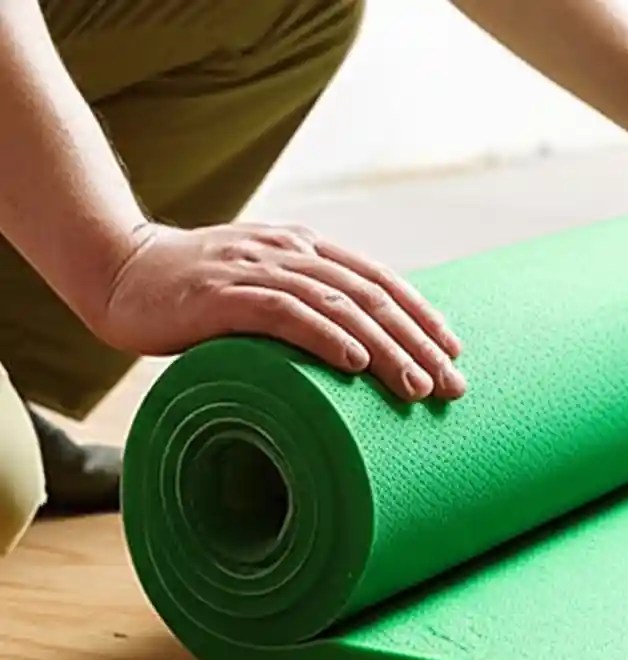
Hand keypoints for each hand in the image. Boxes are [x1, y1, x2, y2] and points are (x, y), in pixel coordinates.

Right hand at [95, 222, 465, 402]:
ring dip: (386, 349)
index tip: (454, 352)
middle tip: (451, 386)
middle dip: (418, 343)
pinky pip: (287, 314)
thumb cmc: (196, 293)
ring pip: (340, 307)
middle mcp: (292, 252)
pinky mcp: (225, 293)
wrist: (118, 271)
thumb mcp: (263, 289)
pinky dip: (327, 338)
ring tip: (417, 387)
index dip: (422, 315)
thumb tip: (358, 358)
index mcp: (308, 249)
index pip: (380, 281)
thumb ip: (305, 307)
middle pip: (372, 297)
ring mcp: (259, 269)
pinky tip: (355, 363)